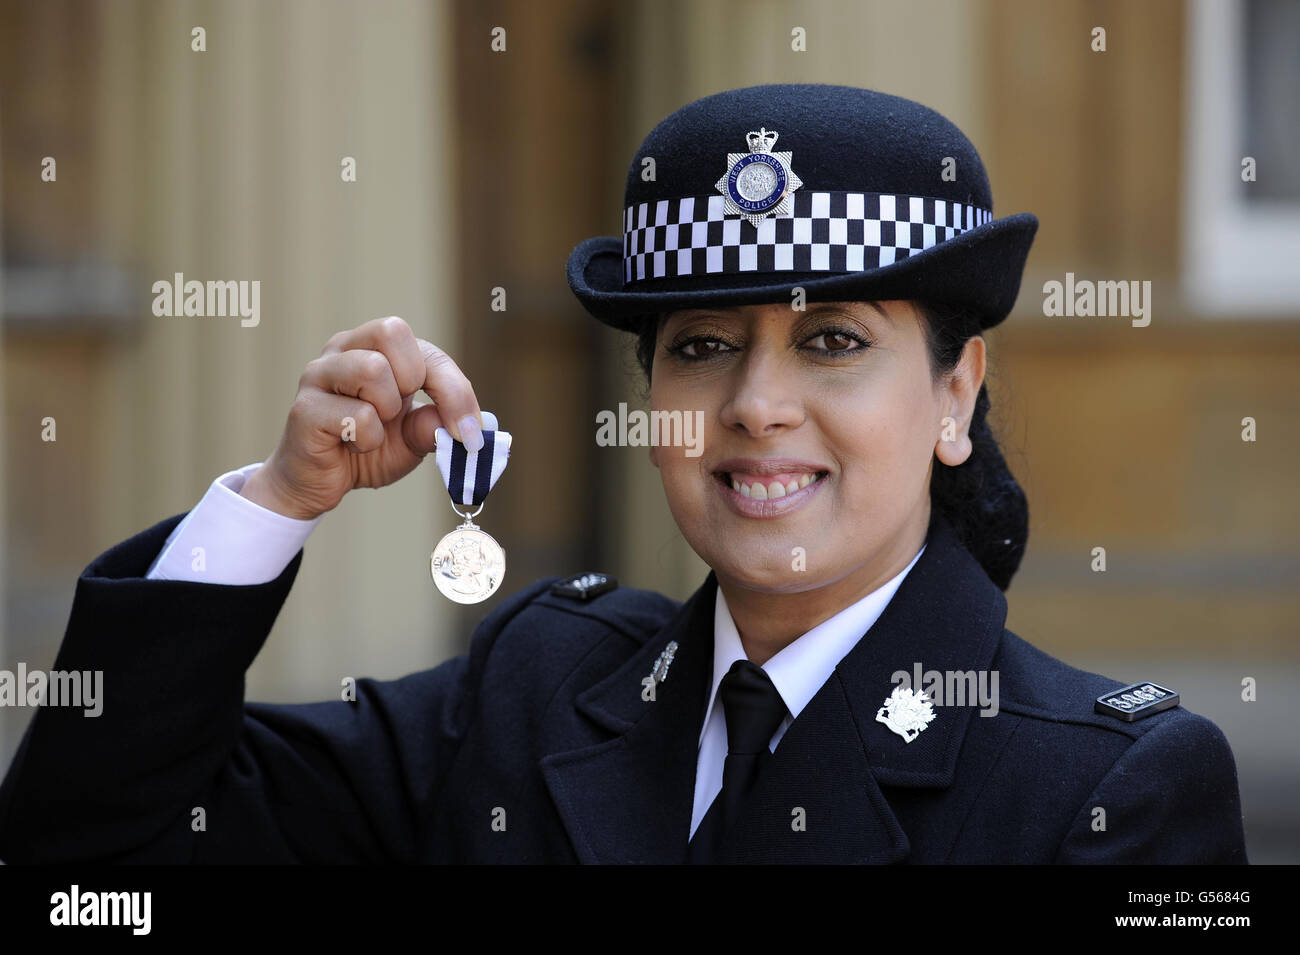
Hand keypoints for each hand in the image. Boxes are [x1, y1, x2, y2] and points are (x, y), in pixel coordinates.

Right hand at [240, 316, 482, 519]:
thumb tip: (468, 425)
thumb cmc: (364, 450)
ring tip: (373, 430)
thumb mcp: (412, 438)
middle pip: (392, 330)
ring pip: (372, 369)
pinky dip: (368, 441)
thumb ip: (435, 425)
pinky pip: (357, 417)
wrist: (317, 484)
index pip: (424, 347)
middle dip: (414, 378)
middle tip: (403, 412)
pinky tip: (351, 447)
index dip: (454, 387)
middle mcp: (343, 350)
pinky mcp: (305, 409)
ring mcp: (318, 376)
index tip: (470, 429)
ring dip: (387, 410)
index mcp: (373, 349)